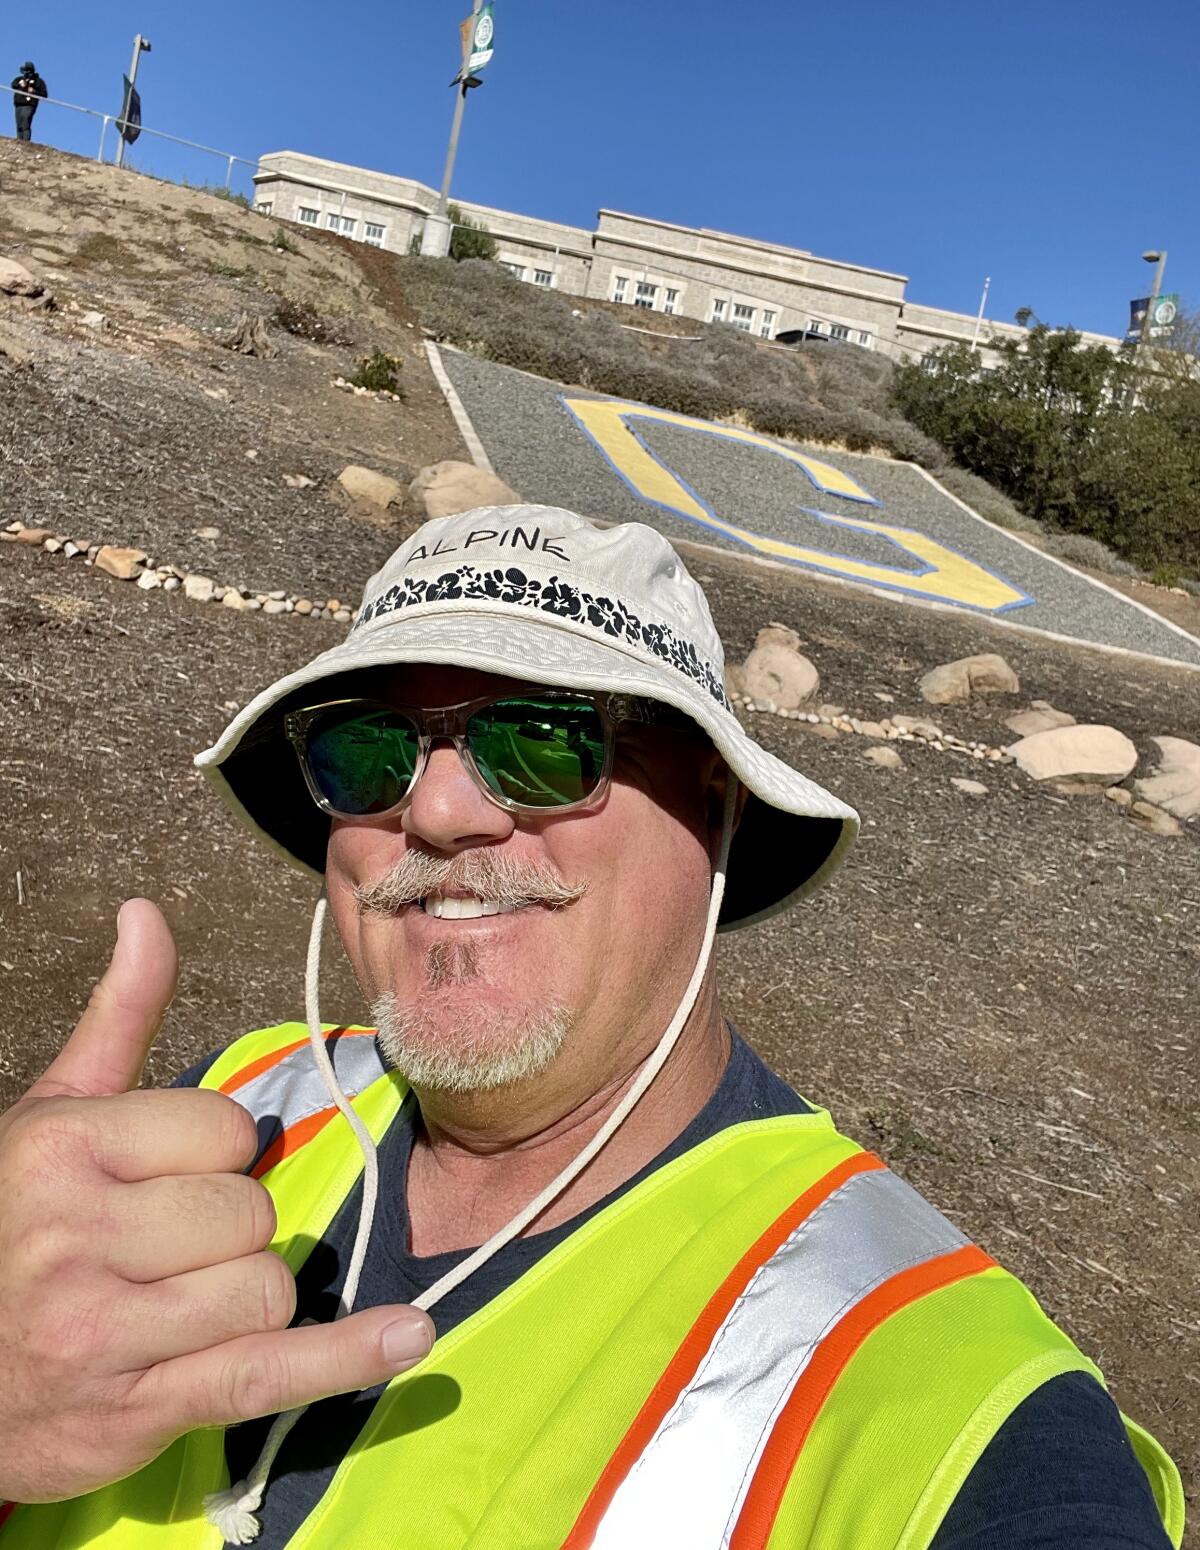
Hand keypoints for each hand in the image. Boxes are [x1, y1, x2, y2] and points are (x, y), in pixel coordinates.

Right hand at [0, 899, 433, 1504]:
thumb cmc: (8, 1228)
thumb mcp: (50, 1116)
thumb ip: (118, 1017)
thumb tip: (146, 914)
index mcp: (63, 1150)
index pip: (226, 1132)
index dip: (214, 1155)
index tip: (166, 1179)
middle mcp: (76, 1238)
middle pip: (251, 1215)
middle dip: (231, 1231)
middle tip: (164, 1250)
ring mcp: (102, 1332)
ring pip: (265, 1290)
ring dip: (244, 1298)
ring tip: (172, 1307)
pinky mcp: (134, 1410)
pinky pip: (263, 1373)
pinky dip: (342, 1358)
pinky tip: (406, 1337)